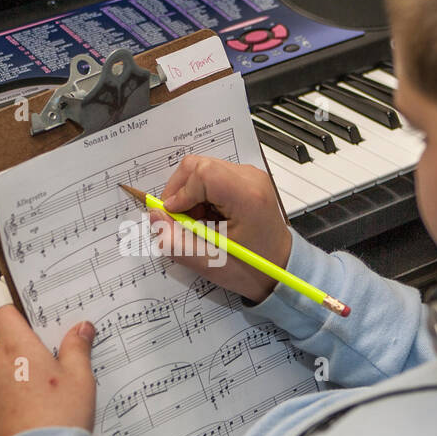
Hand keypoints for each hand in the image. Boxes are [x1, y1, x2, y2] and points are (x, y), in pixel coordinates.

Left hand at [0, 305, 96, 435]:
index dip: (20, 314)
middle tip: (56, 361)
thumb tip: (81, 330)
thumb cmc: (58, 420)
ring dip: (22, 375)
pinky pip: (1, 395)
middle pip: (7, 344)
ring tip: (50, 391)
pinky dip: (16, 397)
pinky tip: (39, 410)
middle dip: (28, 350)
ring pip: (4, 371)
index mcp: (17, 349)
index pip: (4, 314)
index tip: (38, 322)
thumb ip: (78, 348)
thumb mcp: (80, 378)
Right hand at [154, 155, 290, 302]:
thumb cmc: (253, 269)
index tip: (173, 216)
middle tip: (181, 221)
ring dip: (189, 195)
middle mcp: (251, 179)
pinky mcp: (246, 180)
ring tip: (197, 223)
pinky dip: (200, 195)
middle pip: (198, 166)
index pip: (201, 174)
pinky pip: (212, 177)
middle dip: (180, 192)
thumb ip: (176, 241)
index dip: (179, 193)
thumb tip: (154, 216)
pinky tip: (207, 218)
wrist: (282, 269)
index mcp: (247, 197)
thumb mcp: (210, 264)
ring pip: (202, 170)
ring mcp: (250, 177)